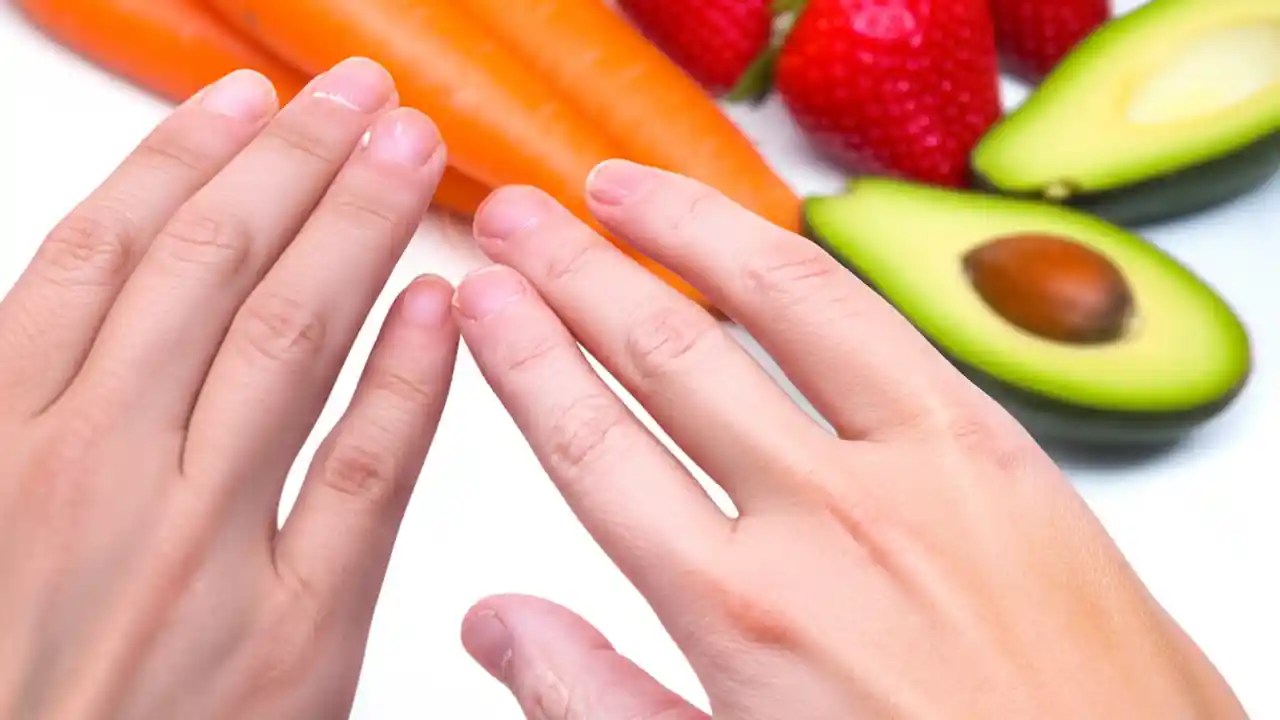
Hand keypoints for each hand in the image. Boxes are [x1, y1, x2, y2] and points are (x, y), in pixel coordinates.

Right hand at [0, 59, 457, 717]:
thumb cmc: (25, 682)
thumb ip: (32, 406)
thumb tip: (89, 299)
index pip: (98, 260)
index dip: (176, 163)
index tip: (242, 99)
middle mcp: (91, 481)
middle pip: (204, 273)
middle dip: (289, 165)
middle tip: (357, 97)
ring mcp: (195, 555)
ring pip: (284, 344)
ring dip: (354, 230)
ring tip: (406, 151)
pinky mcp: (294, 637)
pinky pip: (363, 478)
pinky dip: (406, 381)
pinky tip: (442, 306)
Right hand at [454, 163, 1246, 718]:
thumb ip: (601, 700)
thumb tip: (498, 624)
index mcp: (749, 615)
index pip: (597, 446)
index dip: (525, 359)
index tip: (483, 297)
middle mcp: (832, 520)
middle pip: (668, 354)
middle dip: (575, 271)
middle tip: (521, 216)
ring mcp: (928, 469)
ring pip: (782, 303)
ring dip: (687, 229)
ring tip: (620, 187)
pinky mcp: (1009, 450)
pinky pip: (889, 322)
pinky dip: (814, 267)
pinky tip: (770, 241)